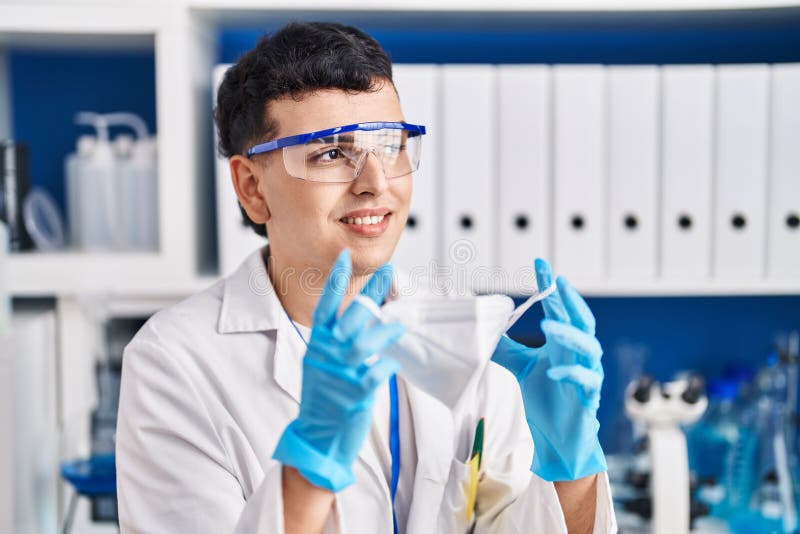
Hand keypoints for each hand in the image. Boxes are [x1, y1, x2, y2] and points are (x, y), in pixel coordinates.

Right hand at [272, 249, 404, 491]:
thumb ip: (336, 343)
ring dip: (387, 331)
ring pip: (367, 341)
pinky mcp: (356, 393)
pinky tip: (392, 366)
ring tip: (400, 325)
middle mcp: (326, 355)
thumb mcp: (320, 365)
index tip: (344, 256)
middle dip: (372, 292)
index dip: (335, 280)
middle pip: (351, 315)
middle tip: (389, 271)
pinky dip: (388, 366)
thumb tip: (364, 318)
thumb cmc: (323, 399)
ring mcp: (340, 373)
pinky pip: (379, 370)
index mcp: (316, 345)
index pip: (326, 305)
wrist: (316, 437)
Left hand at [491, 258, 606, 481]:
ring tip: (548, 325)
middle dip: (571, 300)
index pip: (559, 309)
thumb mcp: (522, 368)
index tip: (539, 265)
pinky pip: (586, 380)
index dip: (550, 288)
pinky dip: (571, 373)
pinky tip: (552, 371)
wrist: (558, 439)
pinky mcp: (589, 397)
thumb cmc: (547, 401)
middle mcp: (578, 355)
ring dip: (570, 334)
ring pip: (588, 346)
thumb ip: (506, 348)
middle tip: (558, 282)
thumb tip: (485, 329)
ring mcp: (587, 374)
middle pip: (582, 320)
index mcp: (562, 344)